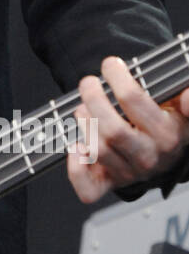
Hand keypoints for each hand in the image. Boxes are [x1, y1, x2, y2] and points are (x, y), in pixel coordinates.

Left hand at [67, 55, 188, 203]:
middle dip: (94, 99)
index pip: (134, 101)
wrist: (168, 156)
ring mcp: (129, 173)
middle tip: (88, 82)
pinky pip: (89, 189)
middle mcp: (148, 157)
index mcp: (168, 135)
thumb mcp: (185, 110)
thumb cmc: (171, 123)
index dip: (117, 78)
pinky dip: (76, 170)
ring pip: (98, 150)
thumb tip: (185, 99)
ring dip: (83, 123)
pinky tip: (75, 146)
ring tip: (83, 108)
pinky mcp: (111, 183)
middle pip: (113, 130)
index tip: (110, 64)